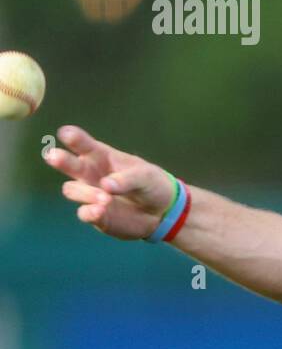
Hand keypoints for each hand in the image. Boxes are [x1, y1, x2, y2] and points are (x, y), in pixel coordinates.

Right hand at [44, 125, 175, 240]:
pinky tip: (100, 210)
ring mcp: (90, 194)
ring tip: (106, 198)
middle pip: (69, 165)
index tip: (65, 133)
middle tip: (53, 156)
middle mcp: (91, 174)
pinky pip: (84, 213)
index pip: (84, 145)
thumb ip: (127, 179)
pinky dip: (89, 212)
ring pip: (72, 190)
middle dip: (61, 160)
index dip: (74, 138)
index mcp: (102, 157)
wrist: (162, 211)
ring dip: (86, 193)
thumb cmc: (151, 184)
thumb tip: (105, 185)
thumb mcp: (145, 176)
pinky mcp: (95, 214)